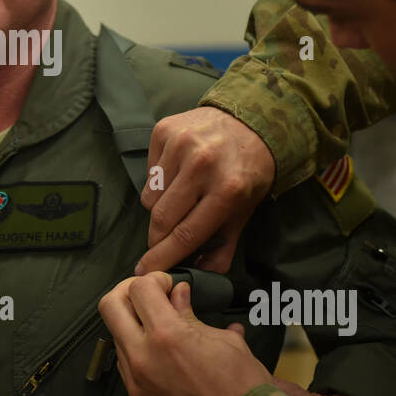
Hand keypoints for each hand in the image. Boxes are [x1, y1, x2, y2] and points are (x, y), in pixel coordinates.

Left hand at [98, 272, 272, 395]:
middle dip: (127, 292)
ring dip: (132, 327)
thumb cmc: (245, 388)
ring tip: (159, 329)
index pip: (139, 288)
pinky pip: (124, 373)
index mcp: (167, 336)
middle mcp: (143, 359)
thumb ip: (190, 314)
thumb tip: (178, 294)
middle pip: (110, 307)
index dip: (155, 280)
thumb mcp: (223, 340)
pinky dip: (134, 360)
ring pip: (116, 339)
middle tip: (148, 295)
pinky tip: (153, 364)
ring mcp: (137, 383)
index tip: (167, 285)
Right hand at [139, 106, 275, 273]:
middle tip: (158, 245)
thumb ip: (222, 248)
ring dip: (160, 208)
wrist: (249, 120)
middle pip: (162, 218)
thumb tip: (197, 275)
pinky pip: (148, 173)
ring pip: (150, 198)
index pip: (186, 234)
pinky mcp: (164, 130)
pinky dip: (158, 182)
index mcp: (227, 190)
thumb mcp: (244, 212)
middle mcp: (202, 165)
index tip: (145, 271)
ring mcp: (181, 144)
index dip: (163, 257)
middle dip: (156, 239)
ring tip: (180, 199)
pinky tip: (177, 174)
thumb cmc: (247, 172)